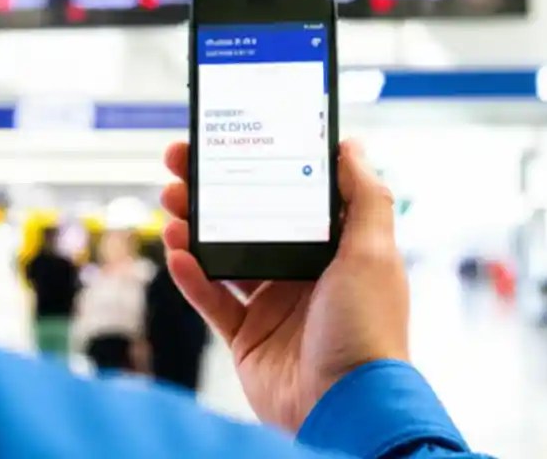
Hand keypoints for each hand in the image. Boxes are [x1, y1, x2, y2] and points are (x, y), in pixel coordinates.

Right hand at [160, 141, 409, 431]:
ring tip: (172, 205)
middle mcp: (304, 273)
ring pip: (224, 255)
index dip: (260, 164)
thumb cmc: (368, 330)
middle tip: (180, 164)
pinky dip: (191, 277)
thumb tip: (351, 145)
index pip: (291, 194)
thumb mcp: (375, 252)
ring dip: (194, 227)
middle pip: (249, 219)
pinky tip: (177, 253)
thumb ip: (365, 196)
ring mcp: (273, 305)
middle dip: (212, 190)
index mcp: (336, 248)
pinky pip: (211, 299)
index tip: (231, 139)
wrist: (344, 407)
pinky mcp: (247, 336)